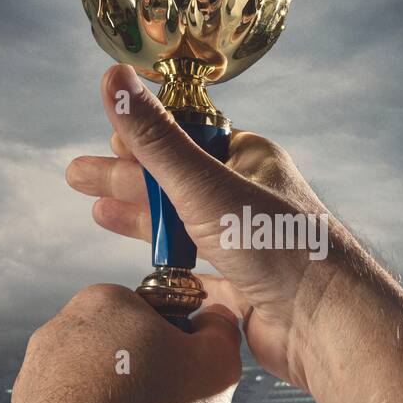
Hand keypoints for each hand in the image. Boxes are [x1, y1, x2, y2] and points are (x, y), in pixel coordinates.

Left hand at [7, 284, 243, 402]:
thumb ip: (221, 333)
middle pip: (133, 364)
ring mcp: (39, 379)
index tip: (199, 378)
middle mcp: (62, 333)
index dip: (186, 351)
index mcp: (105, 303)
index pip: (155, 317)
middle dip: (170, 397)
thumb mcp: (216, 362)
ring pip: (109, 400)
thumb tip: (216, 324)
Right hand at [65, 64, 347, 388]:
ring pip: (183, 226)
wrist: (325, 324)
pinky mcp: (244, 290)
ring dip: (139, 219)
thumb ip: (153, 139)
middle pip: (176, 182)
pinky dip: (164, 265)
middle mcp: (250, 198)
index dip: (146, 137)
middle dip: (126, 178)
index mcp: (250, 160)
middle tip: (77, 176)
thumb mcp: (202, 184)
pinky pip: (196, 272)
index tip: (108, 138)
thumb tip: (112, 78)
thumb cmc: (276, 245)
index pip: (188, 137)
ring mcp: (247, 245)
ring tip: (96, 212)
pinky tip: (138, 263)